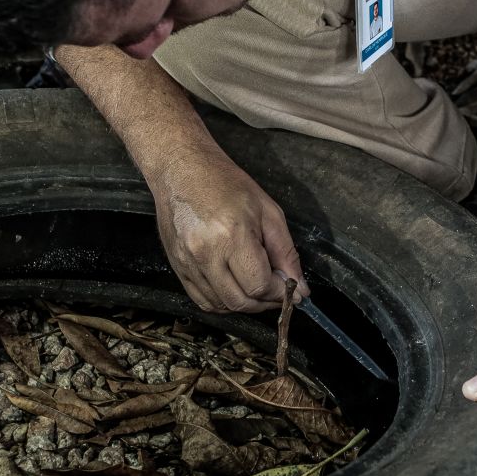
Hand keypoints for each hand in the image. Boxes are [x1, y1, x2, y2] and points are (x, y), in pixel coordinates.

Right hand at [150, 147, 307, 313]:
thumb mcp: (268, 212)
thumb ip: (286, 253)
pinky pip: (202, 300)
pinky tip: (235, 287)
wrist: (182, 170)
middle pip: (240, 302)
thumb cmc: (226, 184)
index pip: (259, 286)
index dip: (280, 293)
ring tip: (257, 286)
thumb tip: (300, 288)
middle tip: (278, 291)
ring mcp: (187, 263)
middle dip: (265, 303)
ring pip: (221, 305)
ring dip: (245, 304)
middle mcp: (205, 254)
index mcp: (231, 236)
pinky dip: (223, 302)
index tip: (292, 289)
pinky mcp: (176, 267)